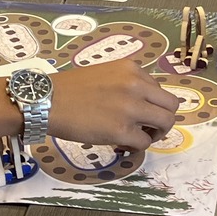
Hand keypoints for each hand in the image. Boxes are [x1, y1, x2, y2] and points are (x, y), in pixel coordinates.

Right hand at [46, 63, 180, 149]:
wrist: (45, 101)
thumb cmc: (68, 90)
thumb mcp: (104, 74)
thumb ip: (126, 84)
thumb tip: (142, 106)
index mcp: (131, 69)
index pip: (159, 89)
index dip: (152, 105)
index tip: (140, 114)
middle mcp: (136, 85)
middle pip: (171, 106)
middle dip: (163, 120)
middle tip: (147, 128)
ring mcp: (130, 108)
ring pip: (165, 123)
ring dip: (155, 134)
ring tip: (137, 137)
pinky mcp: (121, 130)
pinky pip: (144, 142)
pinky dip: (136, 146)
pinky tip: (120, 144)